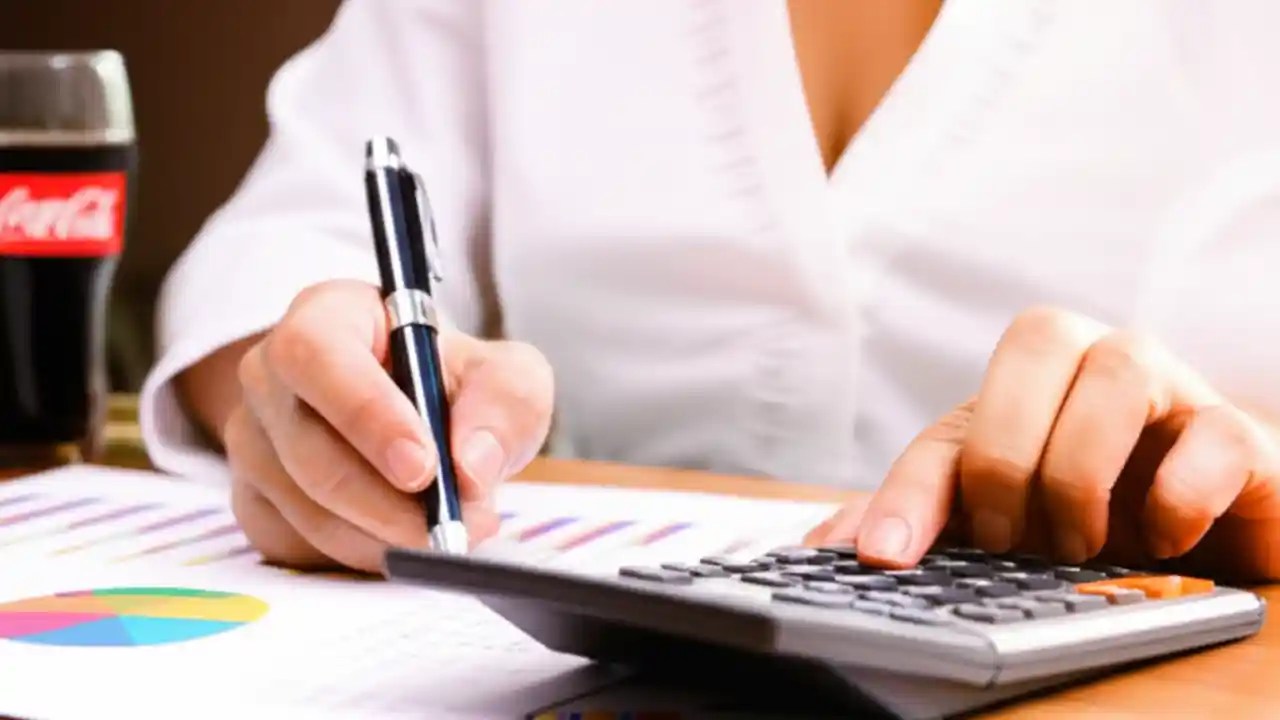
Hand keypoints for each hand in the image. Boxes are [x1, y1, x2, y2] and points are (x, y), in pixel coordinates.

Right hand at [224, 279, 552, 572]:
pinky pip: (302, 545)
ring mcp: (253, 440)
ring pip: (306, 507)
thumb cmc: (456, 384)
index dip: (366, 414)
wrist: (421, 419)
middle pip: (307, 447)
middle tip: (455, 523)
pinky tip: (408, 539)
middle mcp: (271, 374)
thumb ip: (505, 405)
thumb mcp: (506, 375)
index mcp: (326, 315)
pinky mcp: (256, 501)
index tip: (424, 467)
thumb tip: (472, 466)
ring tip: (452, 528)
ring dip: (386, 534)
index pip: (316, 354)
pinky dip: (365, 554)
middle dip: (386, 501)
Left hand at [809, 307, 1279, 580]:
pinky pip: (1217, 435)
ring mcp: (1174, 391)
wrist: (1208, 525)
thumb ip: (921, 519)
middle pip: (1036, 341)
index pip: (951, 423)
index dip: (908, 492)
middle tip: (1010, 540)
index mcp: (1021, 384)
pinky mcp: (1241, 437)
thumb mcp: (997, 515)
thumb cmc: (1091, 506)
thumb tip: (826, 546)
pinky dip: (1177, 495)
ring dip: (1083, 471)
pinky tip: (1159, 538)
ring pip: (1121, 372)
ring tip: (1082, 543)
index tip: (882, 557)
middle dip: (1005, 457)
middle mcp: (1094, 363)